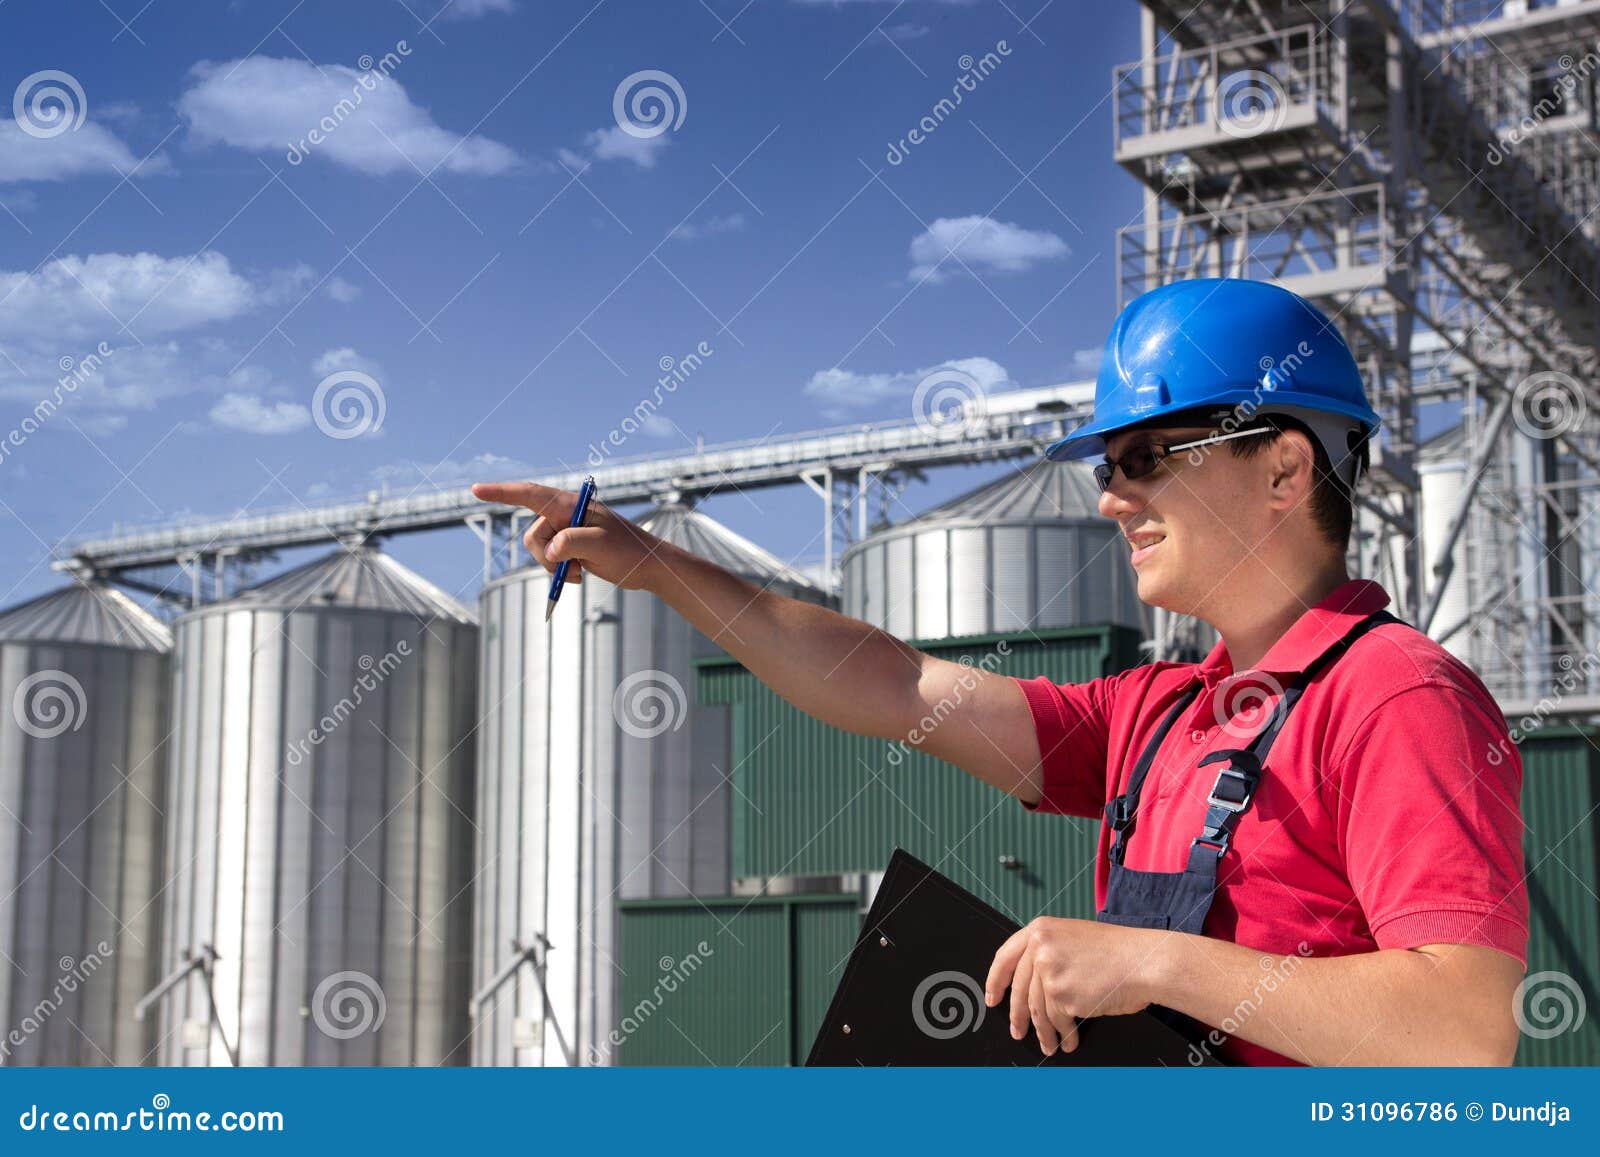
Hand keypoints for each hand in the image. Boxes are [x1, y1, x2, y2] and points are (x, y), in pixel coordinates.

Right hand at [471, 480, 669, 592]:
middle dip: (545, 556)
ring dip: (555, 567)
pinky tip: (582, 574)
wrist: (648, 567)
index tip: (475, 490)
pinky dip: (561, 572)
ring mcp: (568, 532)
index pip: (529, 494)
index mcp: (570, 505)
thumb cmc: (629, 551)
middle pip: (532, 535)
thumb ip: (570, 542)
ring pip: (539, 552)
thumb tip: (550, 550)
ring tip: (582, 571)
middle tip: (572, 566)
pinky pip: (550, 562)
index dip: (501, 492)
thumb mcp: (600, 545)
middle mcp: (565, 515)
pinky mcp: (571, 548)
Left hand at [984, 916, 1163, 1055]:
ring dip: (1044, 1033)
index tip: (992, 997)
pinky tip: (1070, 1041)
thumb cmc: (1118, 952)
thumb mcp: (1074, 939)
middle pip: (1019, 989)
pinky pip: (1058, 1021)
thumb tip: (1031, 985)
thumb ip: (1048, 953)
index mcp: (1040, 929)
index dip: (995, 980)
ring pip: (1037, 1010)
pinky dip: (1063, 1035)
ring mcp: (1050, 971)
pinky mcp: (1063, 995)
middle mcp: (1040, 948)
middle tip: (1017, 1031)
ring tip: (1049, 1044)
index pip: (1005, 957)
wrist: (1144, 961)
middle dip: (1017, 1015)